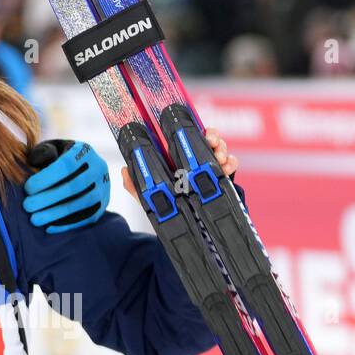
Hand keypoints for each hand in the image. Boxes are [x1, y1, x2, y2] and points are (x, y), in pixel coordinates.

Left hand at [23, 139, 111, 233]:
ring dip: (56, 214)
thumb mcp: (51, 148)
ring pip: (81, 204)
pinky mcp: (103, 205)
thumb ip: (42, 152)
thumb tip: (35, 163)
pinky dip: (67, 224)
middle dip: (49, 198)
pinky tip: (49, 228)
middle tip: (27, 206)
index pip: (67, 165)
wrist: (82, 167)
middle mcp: (99, 168)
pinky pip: (87, 217)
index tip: (28, 188)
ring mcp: (104, 188)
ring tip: (34, 219)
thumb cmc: (59, 156)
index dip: (47, 178)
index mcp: (85, 151)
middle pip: (75, 186)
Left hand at [119, 127, 237, 194]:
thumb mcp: (147, 194)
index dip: (198, 131)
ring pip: (222, 150)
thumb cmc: (166, 203)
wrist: (185, 224)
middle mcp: (197, 158)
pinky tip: (226, 168)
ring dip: (223, 151)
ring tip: (219, 159)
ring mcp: (211, 167)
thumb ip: (134, 184)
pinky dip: (231, 164)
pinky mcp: (223, 177)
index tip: (202, 132)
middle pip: (210, 140)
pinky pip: (231, 165)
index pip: (190, 136)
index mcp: (179, 157)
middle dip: (215, 138)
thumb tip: (123, 170)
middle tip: (212, 143)